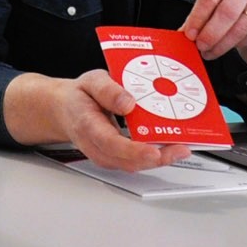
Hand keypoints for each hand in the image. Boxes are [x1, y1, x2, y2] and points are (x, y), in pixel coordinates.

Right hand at [40, 71, 191, 171]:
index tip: (155, 151)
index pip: (111, 143)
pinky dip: (154, 157)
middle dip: (157, 158)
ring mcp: (105, 154)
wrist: (64, 109)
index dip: (135, 150)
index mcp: (88, 125)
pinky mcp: (113, 157)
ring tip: (181, 149)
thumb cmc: (79, 96)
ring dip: (159, 160)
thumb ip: (107, 90)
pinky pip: (134, 162)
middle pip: (126, 161)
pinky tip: (170, 148)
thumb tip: (128, 102)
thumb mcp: (91, 81)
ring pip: (132, 165)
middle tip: (181, 149)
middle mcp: (96, 145)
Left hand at [181, 0, 246, 60]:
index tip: (189, 35)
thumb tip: (184, 32)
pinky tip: (231, 45)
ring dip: (224, 44)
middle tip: (201, 47)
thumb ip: (203, 7)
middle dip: (211, 35)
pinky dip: (241, 43)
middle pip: (226, 13)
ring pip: (241, 27)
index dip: (197, 19)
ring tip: (212, 52)